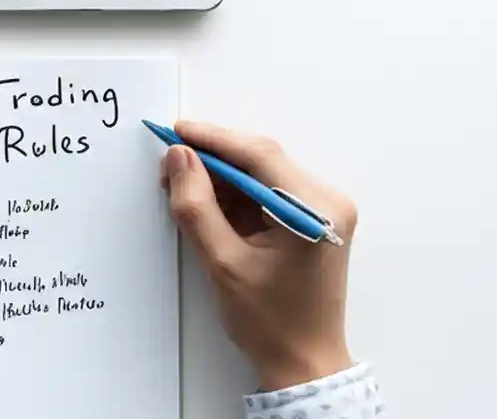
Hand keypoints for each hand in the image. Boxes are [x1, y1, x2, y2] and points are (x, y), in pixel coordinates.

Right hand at [162, 121, 357, 391]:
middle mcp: (327, 200)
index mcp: (315, 209)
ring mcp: (324, 210)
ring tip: (180, 185)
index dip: (213, 139)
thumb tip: (178, 157)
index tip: (174, 132)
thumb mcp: (223, 263)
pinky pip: (268, 192)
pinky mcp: (313, 220)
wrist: (305, 363)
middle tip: (169, 165)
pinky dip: (236, 194)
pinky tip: (207, 201)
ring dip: (222, 177)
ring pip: (262, 174)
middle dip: (213, 159)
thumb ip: (196, 206)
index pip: (259, 155)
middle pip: (262, 160)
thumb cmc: (268, 321)